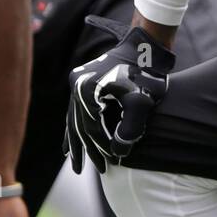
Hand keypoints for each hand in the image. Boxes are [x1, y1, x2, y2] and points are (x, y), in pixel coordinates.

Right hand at [65, 16, 175, 173]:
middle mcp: (77, 86)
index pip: (93, 128)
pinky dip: (75, 128)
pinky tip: (69, 145)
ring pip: (75, 120)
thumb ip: (130, 130)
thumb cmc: (147, 73)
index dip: (102, 148)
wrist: (145, 46)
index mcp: (88, 90)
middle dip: (88, 150)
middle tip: (94, 170)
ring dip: (77, 142)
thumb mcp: (142, 102)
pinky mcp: (83, 82)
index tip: (111, 164)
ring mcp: (78, 83)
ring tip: (76, 164)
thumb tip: (117, 154)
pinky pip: (76, 111)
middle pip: (81, 125)